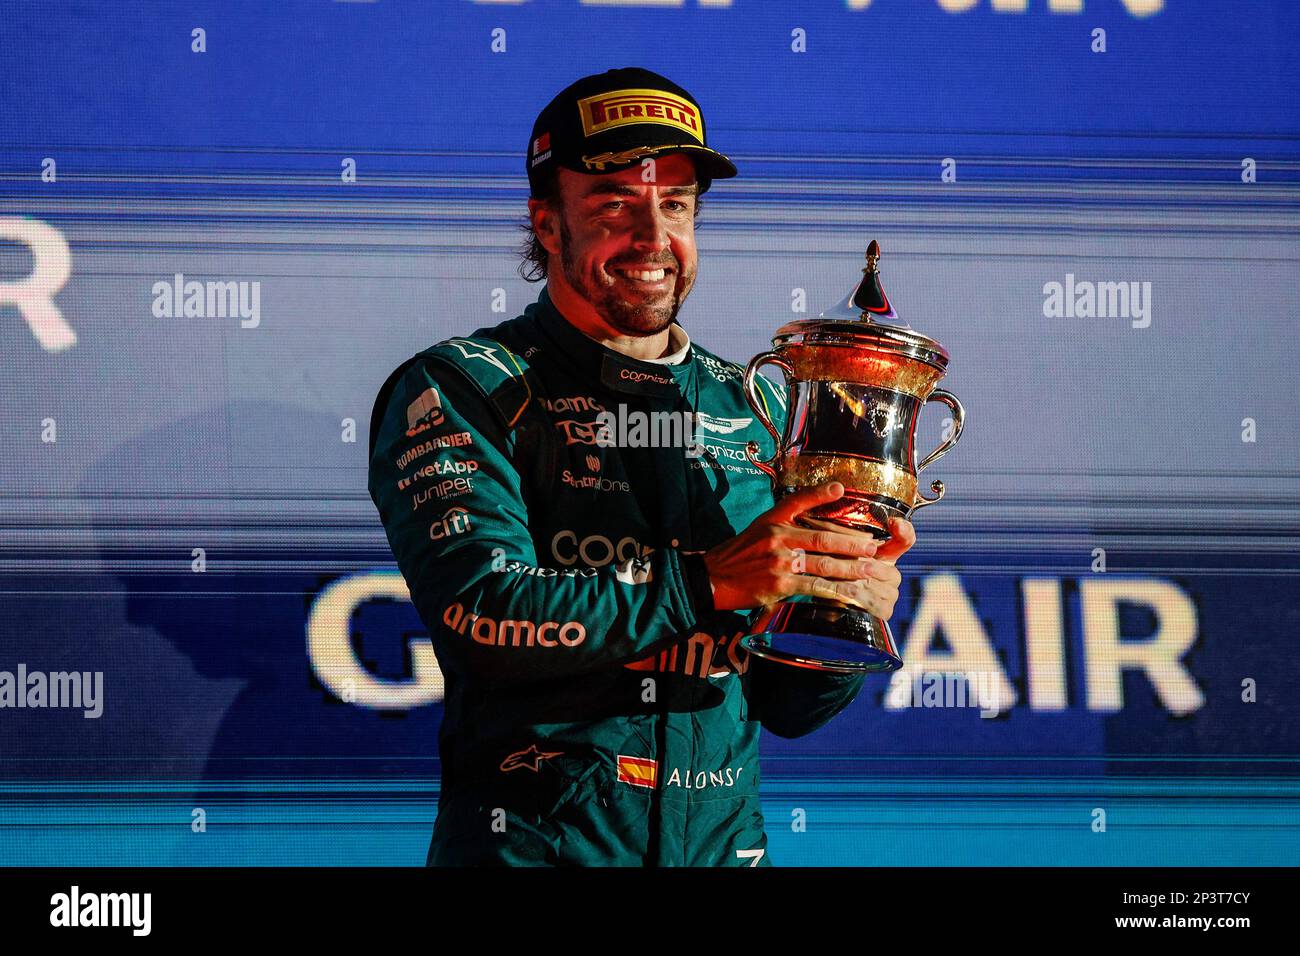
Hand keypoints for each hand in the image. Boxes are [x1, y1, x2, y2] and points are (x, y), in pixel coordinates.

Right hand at [702, 481, 912, 614]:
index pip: (798, 502)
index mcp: (773, 521)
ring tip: (870, 570)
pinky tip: (849, 592)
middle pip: (823, 538)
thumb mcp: (761, 525)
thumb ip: (789, 512)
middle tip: (874, 548)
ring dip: (850, 568)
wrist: (714, 578)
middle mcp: (777, 538)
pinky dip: (834, 589)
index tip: (841, 490)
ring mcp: (779, 561)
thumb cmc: (741, 552)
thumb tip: (824, 498)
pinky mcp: (779, 584)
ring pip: (823, 563)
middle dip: (852, 544)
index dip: (820, 495)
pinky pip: (814, 586)